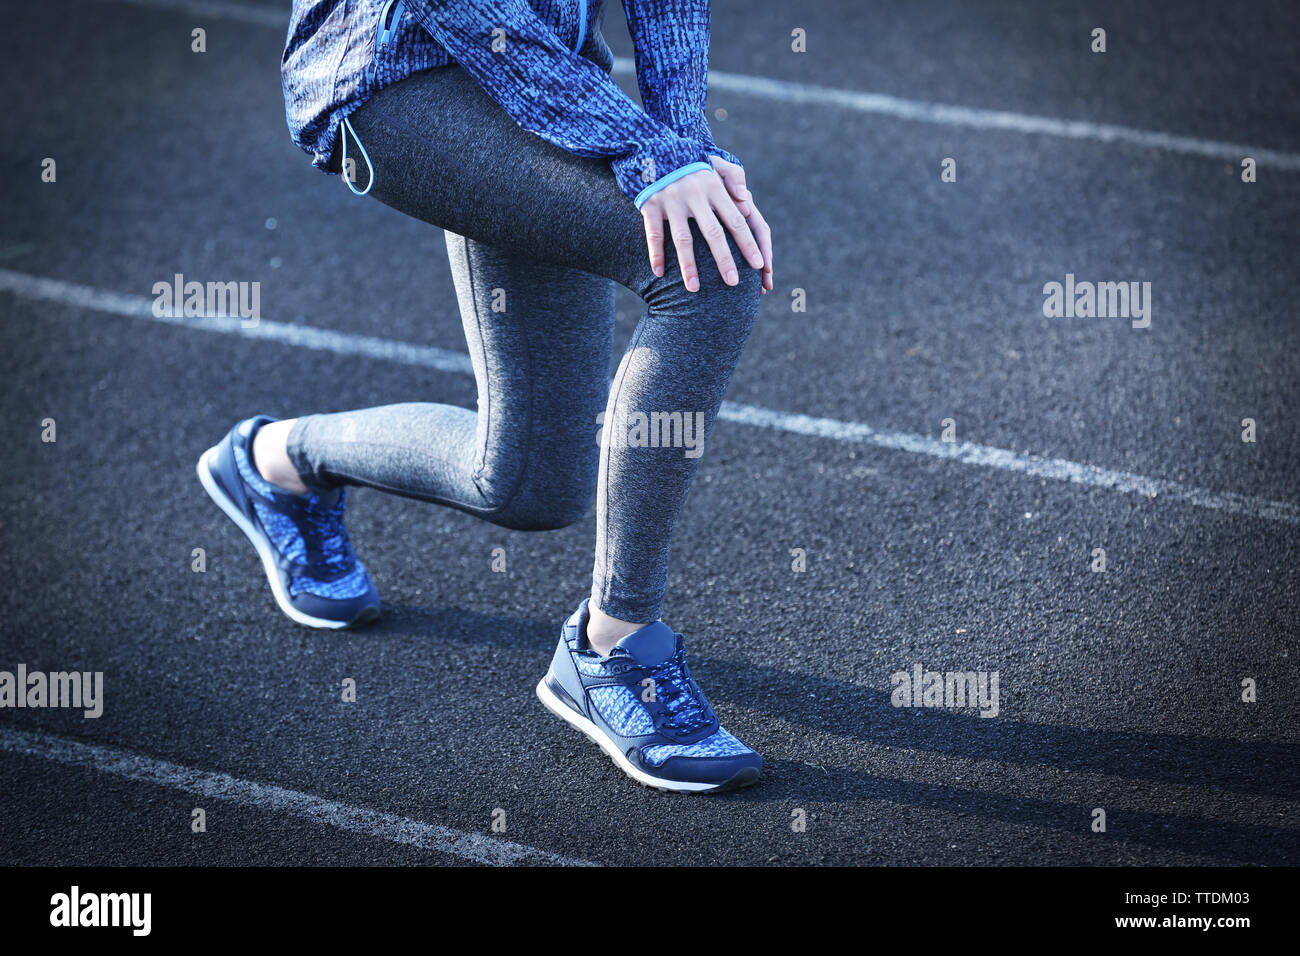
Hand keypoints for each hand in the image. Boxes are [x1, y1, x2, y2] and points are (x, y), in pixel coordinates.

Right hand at [640, 162, 767, 292]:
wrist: (654, 149)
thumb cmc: (692, 163)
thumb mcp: (715, 163)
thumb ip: (735, 177)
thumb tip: (748, 202)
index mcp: (714, 187)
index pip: (736, 220)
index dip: (748, 243)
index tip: (759, 266)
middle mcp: (695, 194)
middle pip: (713, 233)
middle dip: (724, 260)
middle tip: (734, 283)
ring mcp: (671, 200)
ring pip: (682, 239)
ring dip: (689, 266)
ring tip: (694, 289)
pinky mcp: (650, 204)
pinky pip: (653, 234)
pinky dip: (656, 254)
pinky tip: (659, 274)